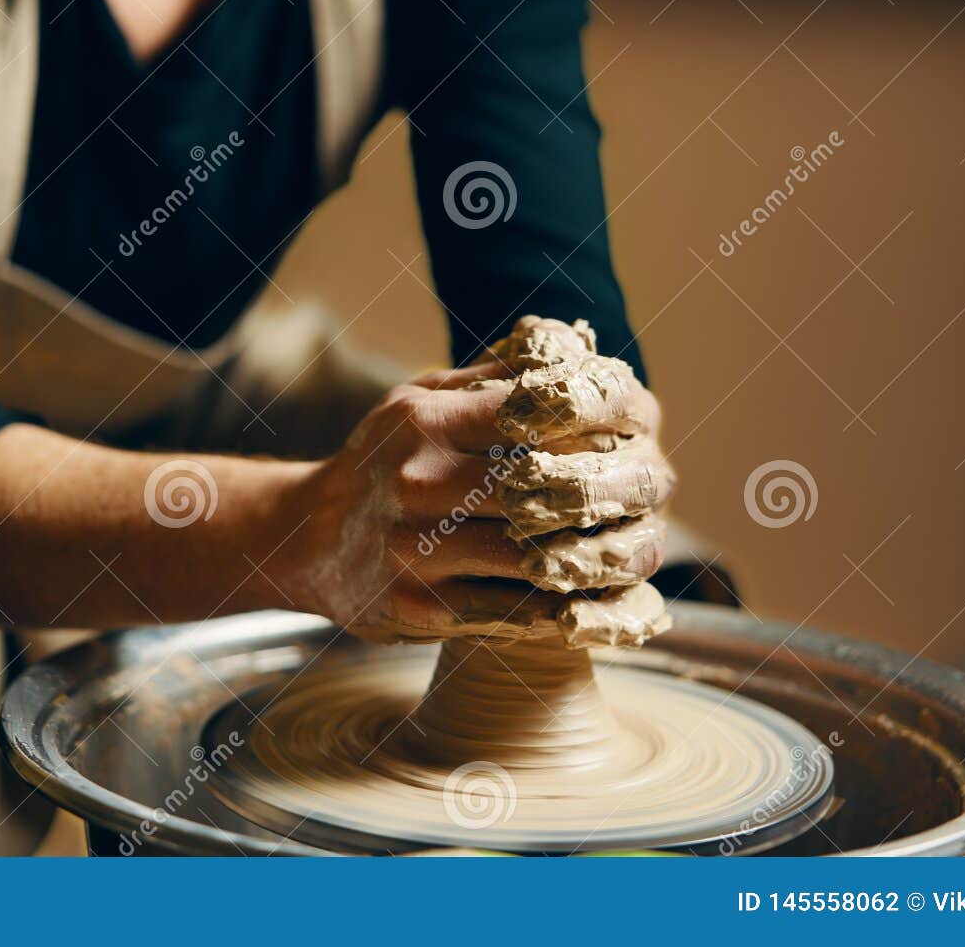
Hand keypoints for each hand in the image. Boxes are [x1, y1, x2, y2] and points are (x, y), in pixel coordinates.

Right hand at [275, 351, 671, 643]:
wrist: (303, 541)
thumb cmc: (382, 459)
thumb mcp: (418, 399)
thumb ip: (494, 377)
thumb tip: (579, 348)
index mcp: (426, 423)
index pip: (536, 409)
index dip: (604, 409)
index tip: (646, 415)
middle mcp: (418, 484)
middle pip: (548, 487)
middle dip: (620, 486)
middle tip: (662, 484)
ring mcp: (417, 553)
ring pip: (540, 559)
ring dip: (608, 556)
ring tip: (648, 546)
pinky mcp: (421, 611)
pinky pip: (516, 615)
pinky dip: (573, 609)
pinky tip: (608, 598)